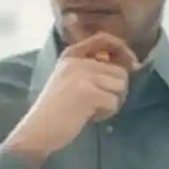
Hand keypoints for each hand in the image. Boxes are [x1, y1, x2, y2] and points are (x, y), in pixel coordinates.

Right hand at [5, 32, 138, 167]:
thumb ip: (91, 69)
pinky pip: (114, 101)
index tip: (131, 63)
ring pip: (120, 85)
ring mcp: (84, 76)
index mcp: (71, 54)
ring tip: (94, 109)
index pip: (103, 38)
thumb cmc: (54, 109)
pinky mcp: (89, 93)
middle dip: (116, 89)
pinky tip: (90, 116)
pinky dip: (107, 112)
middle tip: (101, 102)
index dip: (122, 49)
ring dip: (112, 101)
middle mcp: (78, 61)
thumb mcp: (69, 79)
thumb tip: (125, 65)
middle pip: (119, 70)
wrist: (37, 130)